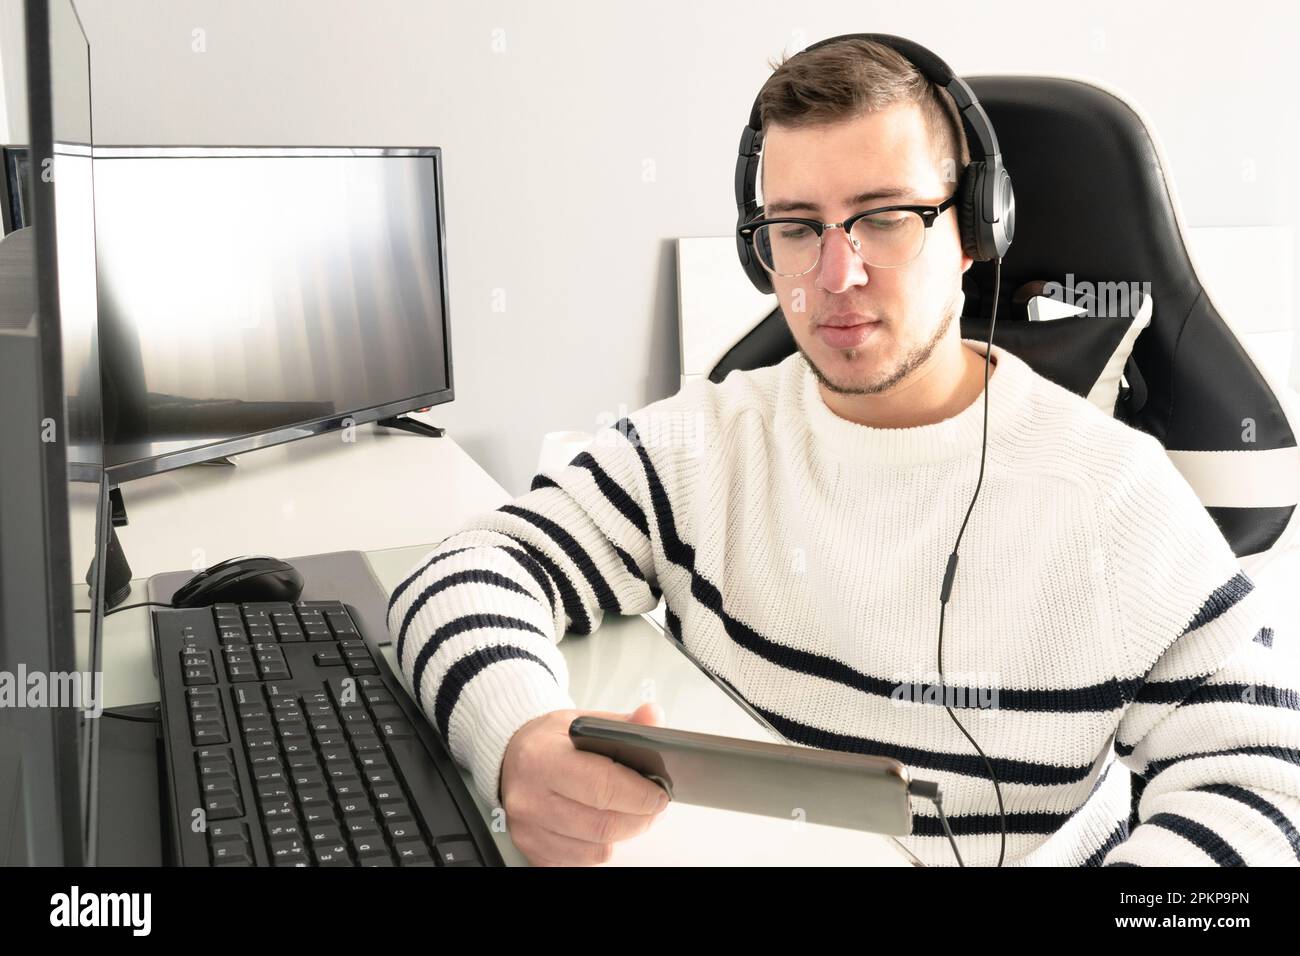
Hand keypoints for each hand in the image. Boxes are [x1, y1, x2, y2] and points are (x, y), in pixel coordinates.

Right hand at [500, 702, 669, 865]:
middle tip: (655, 805)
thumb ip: (622, 723)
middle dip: (640, 818)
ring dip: (625, 833)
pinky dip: (601, 846)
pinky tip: (604, 824)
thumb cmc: (548, 741)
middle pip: (602, 824)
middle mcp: (529, 798)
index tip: (661, 793)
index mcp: (541, 758)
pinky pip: (582, 860)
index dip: (639, 794)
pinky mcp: (532, 850)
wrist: (511, 760)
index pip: (601, 786)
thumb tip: (653, 716)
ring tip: (634, 813)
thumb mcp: (582, 721)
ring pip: (597, 848)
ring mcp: (528, 829)